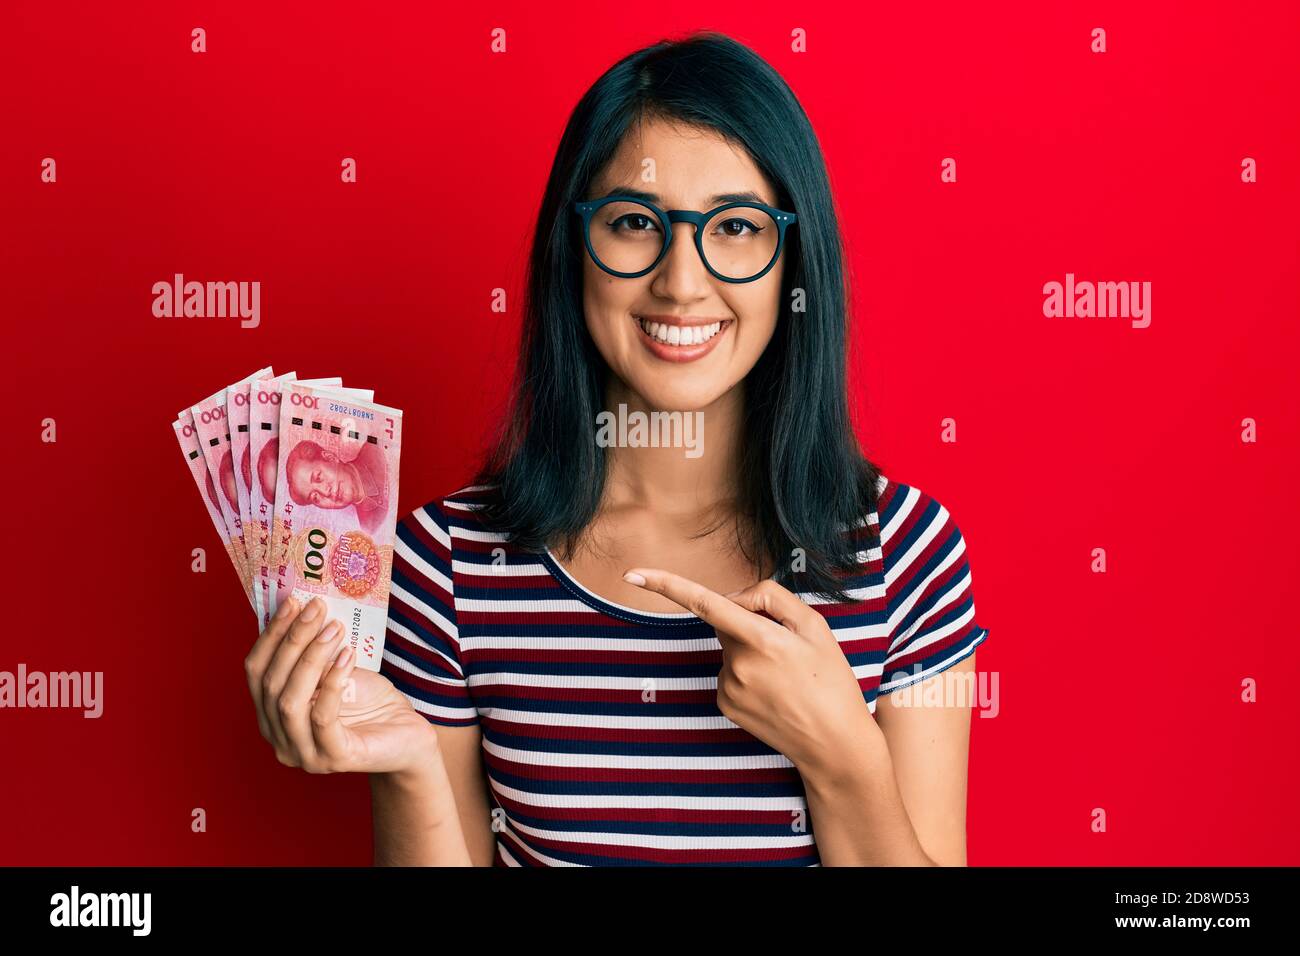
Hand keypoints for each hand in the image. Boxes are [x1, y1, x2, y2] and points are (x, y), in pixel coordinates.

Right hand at [243, 596, 438, 775]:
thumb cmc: (368, 701)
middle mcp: (280, 739)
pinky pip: (322, 717)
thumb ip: (312, 652)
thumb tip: (302, 606)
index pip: (256, 672)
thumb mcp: (334, 670)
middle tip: (316, 608)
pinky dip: (332, 682)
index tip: (291, 602)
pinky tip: (347, 656)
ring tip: (335, 628)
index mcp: (271, 717)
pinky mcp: (334, 758)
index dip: (270, 635)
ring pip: (291, 701)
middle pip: (272, 684)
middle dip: (293, 640)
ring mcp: (304, 754)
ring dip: (311, 658)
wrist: (407, 735)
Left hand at [623, 569, 874, 773]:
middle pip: (726, 623)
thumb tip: (735, 597)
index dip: (666, 584)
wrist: (833, 744)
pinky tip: (773, 692)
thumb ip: (771, 598)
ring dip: (750, 652)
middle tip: (787, 649)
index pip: (705, 603)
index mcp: (761, 639)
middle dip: (748, 625)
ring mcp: (728, 687)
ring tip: (785, 676)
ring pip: (728, 650)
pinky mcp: (724, 705)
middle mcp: (737, 664)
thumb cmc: (830, 681)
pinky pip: (728, 673)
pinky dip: (746, 675)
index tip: (632, 573)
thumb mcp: (814, 627)